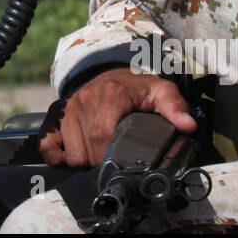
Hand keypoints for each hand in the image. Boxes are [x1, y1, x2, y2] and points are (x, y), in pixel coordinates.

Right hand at [38, 66, 196, 167]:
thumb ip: (175, 107)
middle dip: (101, 162)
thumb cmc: (137, 89)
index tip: (121, 162)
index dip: (110, 155)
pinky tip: (76, 152)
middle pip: (87, 150)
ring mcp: (67, 107)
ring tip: (99, 153)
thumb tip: (189, 126)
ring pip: (70, 153)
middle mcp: (84, 98)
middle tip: (114, 159)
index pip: (102, 134)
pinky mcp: (54, 115)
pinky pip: (48, 147)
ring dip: (85, 161)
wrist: (111, 74)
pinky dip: (59, 157)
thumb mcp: (160, 92)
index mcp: (110, 94)